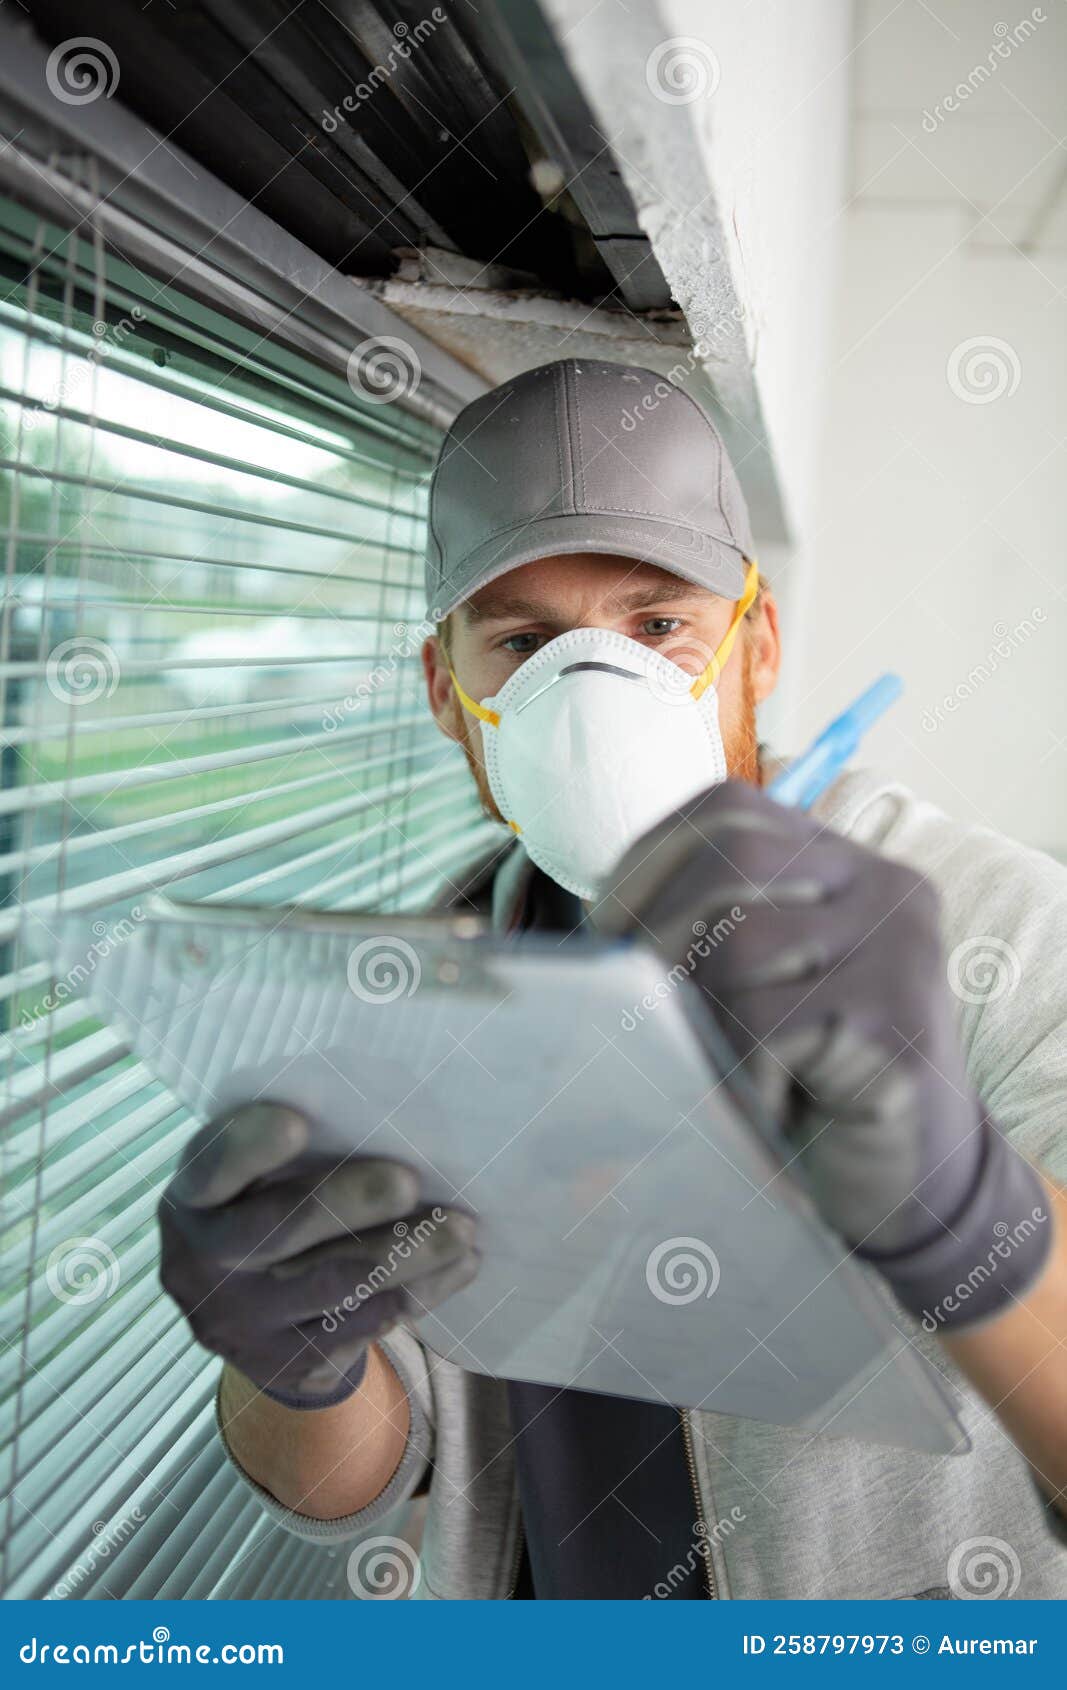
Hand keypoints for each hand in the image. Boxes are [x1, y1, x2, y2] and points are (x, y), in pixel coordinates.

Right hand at [159, 1103, 478, 1405]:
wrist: (252, 1319)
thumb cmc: (269, 1209)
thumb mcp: (256, 1178)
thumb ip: (294, 1153)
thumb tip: (389, 1117)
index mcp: (191, 1197)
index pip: (211, 1167)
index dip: (249, 1147)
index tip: (299, 1123)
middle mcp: (199, 1263)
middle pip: (278, 1230)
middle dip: (350, 1201)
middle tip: (410, 1180)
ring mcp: (239, 1323)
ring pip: (335, 1284)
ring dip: (409, 1252)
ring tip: (462, 1227)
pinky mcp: (285, 1364)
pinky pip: (363, 1326)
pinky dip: (419, 1291)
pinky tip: (458, 1265)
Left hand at [598, 780, 1050, 1326]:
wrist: (910, 1184)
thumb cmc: (805, 1081)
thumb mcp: (749, 984)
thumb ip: (698, 934)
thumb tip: (600, 935)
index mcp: (837, 859)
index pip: (726, 810)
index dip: (648, 865)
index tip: (606, 933)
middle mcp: (880, 883)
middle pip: (730, 859)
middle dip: (658, 933)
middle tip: (641, 1015)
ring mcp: (900, 944)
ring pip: (740, 940)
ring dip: (702, 1019)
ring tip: (723, 1071)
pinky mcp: (900, 1017)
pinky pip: (769, 1023)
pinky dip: (741, 1073)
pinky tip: (771, 1108)